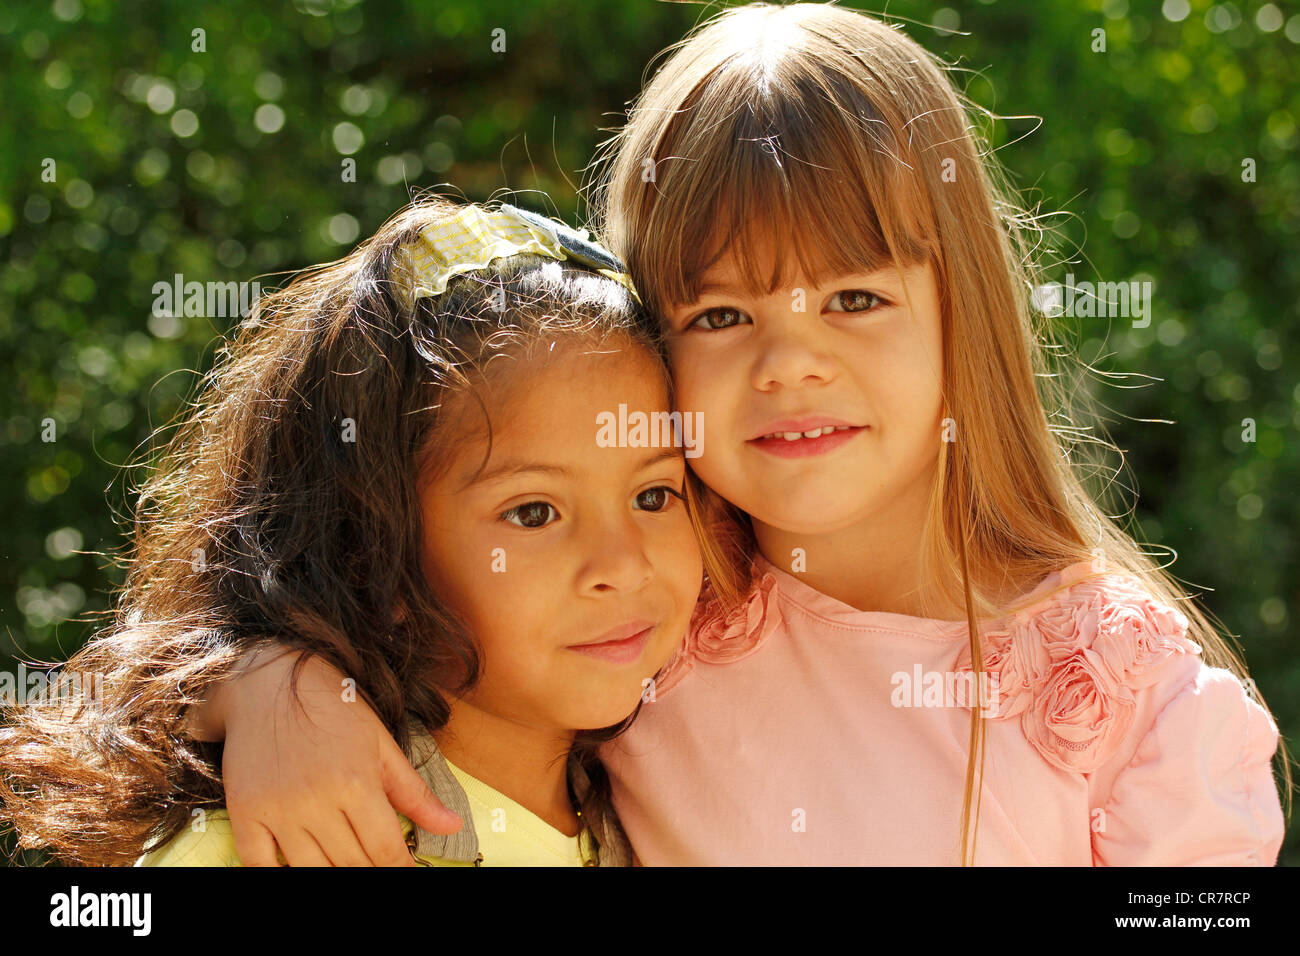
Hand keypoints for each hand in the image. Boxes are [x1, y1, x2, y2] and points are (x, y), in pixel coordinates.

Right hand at [214, 647, 463, 865]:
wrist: (269, 680)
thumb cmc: (332, 707)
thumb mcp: (380, 743)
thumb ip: (414, 792)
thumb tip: (454, 826)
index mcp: (356, 783)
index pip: (384, 850)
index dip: (399, 867)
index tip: (405, 868)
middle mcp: (315, 801)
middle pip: (352, 864)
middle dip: (371, 869)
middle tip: (377, 860)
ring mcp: (277, 810)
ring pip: (311, 871)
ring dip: (333, 872)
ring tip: (346, 859)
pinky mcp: (245, 812)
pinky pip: (260, 865)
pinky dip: (281, 871)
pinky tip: (301, 862)